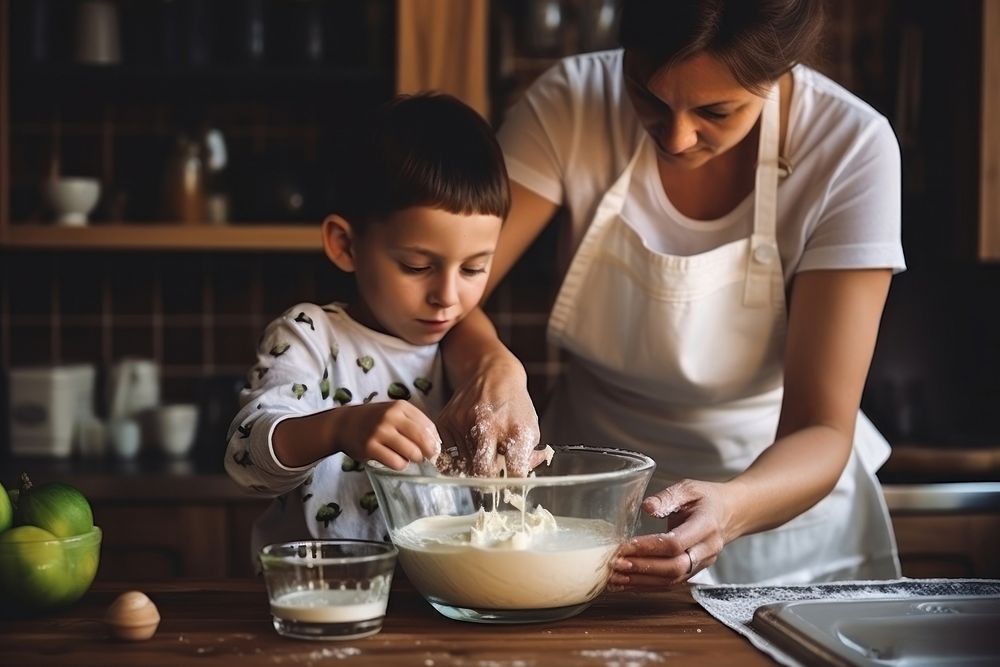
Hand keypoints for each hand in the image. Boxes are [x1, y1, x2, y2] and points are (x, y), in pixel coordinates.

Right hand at [333, 401, 440, 470]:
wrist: (344, 424)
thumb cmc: (375, 420)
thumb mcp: (394, 413)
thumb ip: (414, 423)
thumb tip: (436, 443)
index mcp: (400, 407)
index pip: (429, 426)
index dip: (435, 441)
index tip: (434, 448)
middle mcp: (390, 416)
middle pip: (423, 439)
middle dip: (429, 452)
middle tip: (426, 457)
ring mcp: (379, 432)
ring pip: (412, 453)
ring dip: (414, 459)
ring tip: (409, 457)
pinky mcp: (370, 447)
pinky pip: (396, 463)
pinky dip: (401, 465)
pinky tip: (396, 461)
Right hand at [435, 355, 541, 476]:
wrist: (492, 373)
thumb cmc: (513, 403)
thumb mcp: (530, 428)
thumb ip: (528, 457)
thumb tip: (520, 481)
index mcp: (516, 430)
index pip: (514, 471)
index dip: (513, 482)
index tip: (510, 484)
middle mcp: (489, 426)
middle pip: (484, 471)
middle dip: (488, 479)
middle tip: (491, 477)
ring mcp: (464, 423)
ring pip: (463, 465)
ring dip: (471, 469)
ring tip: (479, 459)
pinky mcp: (446, 421)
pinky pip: (445, 455)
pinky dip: (454, 460)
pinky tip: (464, 454)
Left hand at [608, 479, 731, 588]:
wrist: (732, 513)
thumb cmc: (708, 499)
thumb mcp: (689, 488)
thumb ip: (668, 496)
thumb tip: (648, 507)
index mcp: (706, 525)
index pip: (676, 543)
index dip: (649, 546)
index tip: (625, 545)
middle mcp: (706, 549)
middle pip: (674, 567)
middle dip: (643, 568)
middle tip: (615, 564)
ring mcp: (701, 564)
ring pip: (672, 580)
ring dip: (641, 581)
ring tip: (615, 577)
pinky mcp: (693, 571)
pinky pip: (670, 583)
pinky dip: (647, 585)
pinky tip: (626, 583)